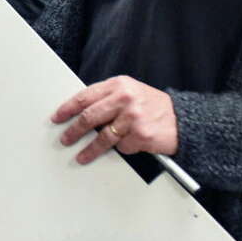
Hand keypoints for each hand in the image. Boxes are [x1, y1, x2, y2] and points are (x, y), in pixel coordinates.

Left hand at [51, 75, 177, 163]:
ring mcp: (133, 118)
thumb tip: (81, 111)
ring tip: (82, 156)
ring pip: (102, 137)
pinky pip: (122, 147)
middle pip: (89, 117)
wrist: (183, 120)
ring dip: (89, 150)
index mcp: (119, 84)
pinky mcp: (140, 136)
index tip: (57, 117)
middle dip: (73, 131)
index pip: (85, 96)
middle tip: (65, 139)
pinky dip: (122, 149)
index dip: (67, 108)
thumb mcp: (131, 92)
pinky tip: (129, 145)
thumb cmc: (154, 106)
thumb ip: (108, 98)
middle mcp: (125, 99)